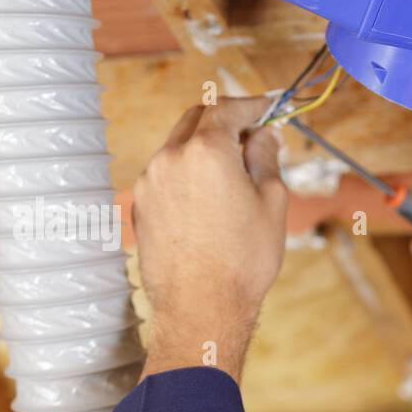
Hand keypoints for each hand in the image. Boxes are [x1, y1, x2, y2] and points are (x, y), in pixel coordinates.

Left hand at [132, 97, 287, 383]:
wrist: (202, 307)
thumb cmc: (243, 260)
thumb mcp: (271, 203)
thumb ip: (265, 158)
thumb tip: (263, 136)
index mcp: (205, 150)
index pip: (228, 108)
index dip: (252, 103)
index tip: (268, 105)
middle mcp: (169, 158)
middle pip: (196, 119)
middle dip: (224, 120)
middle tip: (252, 134)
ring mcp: (148, 182)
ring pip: (178, 147)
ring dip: (204, 149)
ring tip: (233, 174)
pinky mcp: (140, 206)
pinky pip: (165, 175)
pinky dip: (187, 174)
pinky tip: (209, 200)